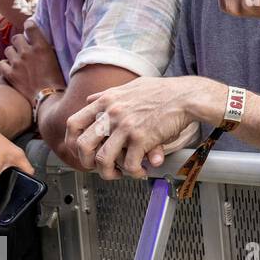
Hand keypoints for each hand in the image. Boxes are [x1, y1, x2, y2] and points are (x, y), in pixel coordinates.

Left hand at [0, 22, 65, 104]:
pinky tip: (9, 68)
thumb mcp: (56, 60)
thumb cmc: (57, 80)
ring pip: (8, 49)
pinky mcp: (10, 74)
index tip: (29, 26)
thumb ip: (47, 49)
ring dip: (12, 53)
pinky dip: (4, 65)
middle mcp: (27, 52)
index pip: (30, 27)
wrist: (48, 97)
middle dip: (19, 42)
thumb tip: (41, 44)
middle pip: (16, 37)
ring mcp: (17, 63)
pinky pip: (1, 63)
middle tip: (23, 48)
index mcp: (42, 46)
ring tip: (17, 59)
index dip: (29, 25)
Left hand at [65, 76, 206, 178]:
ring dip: (108, 172)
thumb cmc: (164, 91)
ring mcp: (126, 126)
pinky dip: (133, 172)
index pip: (74, 122)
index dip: (72, 140)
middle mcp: (112, 113)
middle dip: (86, 161)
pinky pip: (129, 163)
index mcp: (107, 100)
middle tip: (96, 167)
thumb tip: (90, 99)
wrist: (187, 97)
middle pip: (83, 144)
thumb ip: (108, 94)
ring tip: (118, 174)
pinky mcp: (142, 138)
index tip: (78, 150)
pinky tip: (140, 170)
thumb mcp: (131, 86)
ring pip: (103, 159)